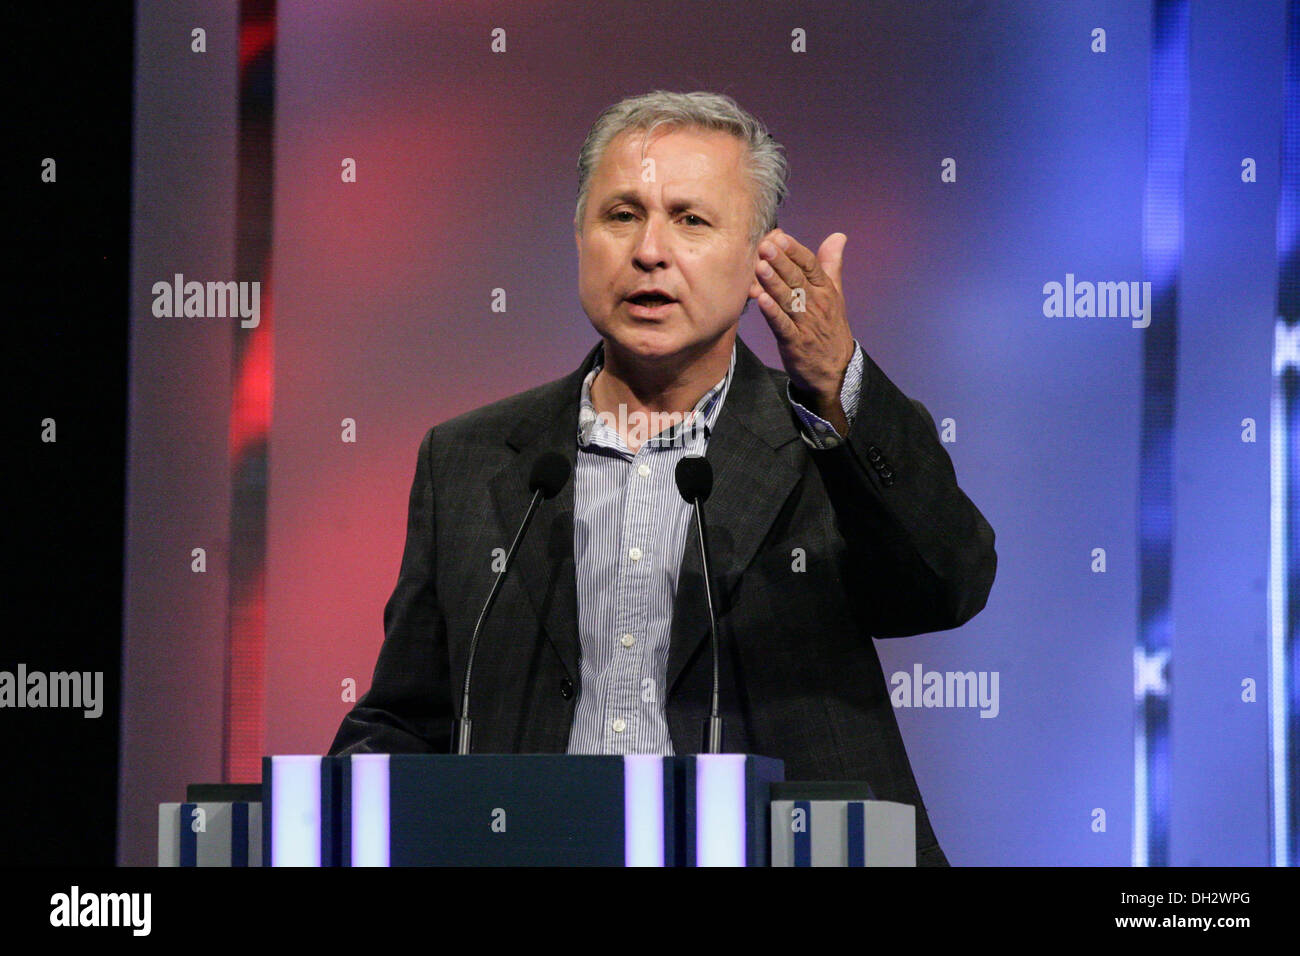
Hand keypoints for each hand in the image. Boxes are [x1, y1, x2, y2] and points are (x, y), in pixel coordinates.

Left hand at [749, 229, 855, 433]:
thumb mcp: (835, 294)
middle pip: (797, 279)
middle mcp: (817, 304)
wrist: (837, 370)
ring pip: (788, 299)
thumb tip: (838, 236)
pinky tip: (761, 300)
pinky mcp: (795, 342)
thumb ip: (830, 264)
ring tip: (760, 267)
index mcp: (825, 290)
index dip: (795, 251)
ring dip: (774, 283)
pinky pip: (782, 325)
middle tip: (765, 246)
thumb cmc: (830, 327)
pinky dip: (773, 313)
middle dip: (780, 262)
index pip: (811, 265)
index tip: (780, 236)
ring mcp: (806, 324)